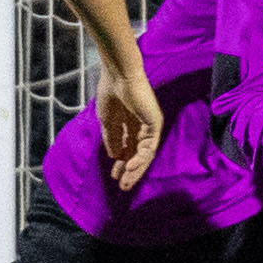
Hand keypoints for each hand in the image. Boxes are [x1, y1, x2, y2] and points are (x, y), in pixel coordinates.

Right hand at [97, 66, 164, 190]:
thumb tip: (114, 156)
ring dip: (135, 169)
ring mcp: (150, 126)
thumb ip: (112, 139)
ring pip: (145, 154)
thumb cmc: (110, 92)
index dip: (121, 163)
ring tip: (125, 182)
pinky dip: (140, 158)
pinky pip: (149, 147)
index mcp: (130, 124)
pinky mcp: (155, 124)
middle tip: (122, 186)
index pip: (128, 149)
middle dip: (129, 171)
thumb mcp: (107, 121)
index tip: (113, 176)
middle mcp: (142, 127)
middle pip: (138, 154)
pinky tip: (130, 168)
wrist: (117, 76)